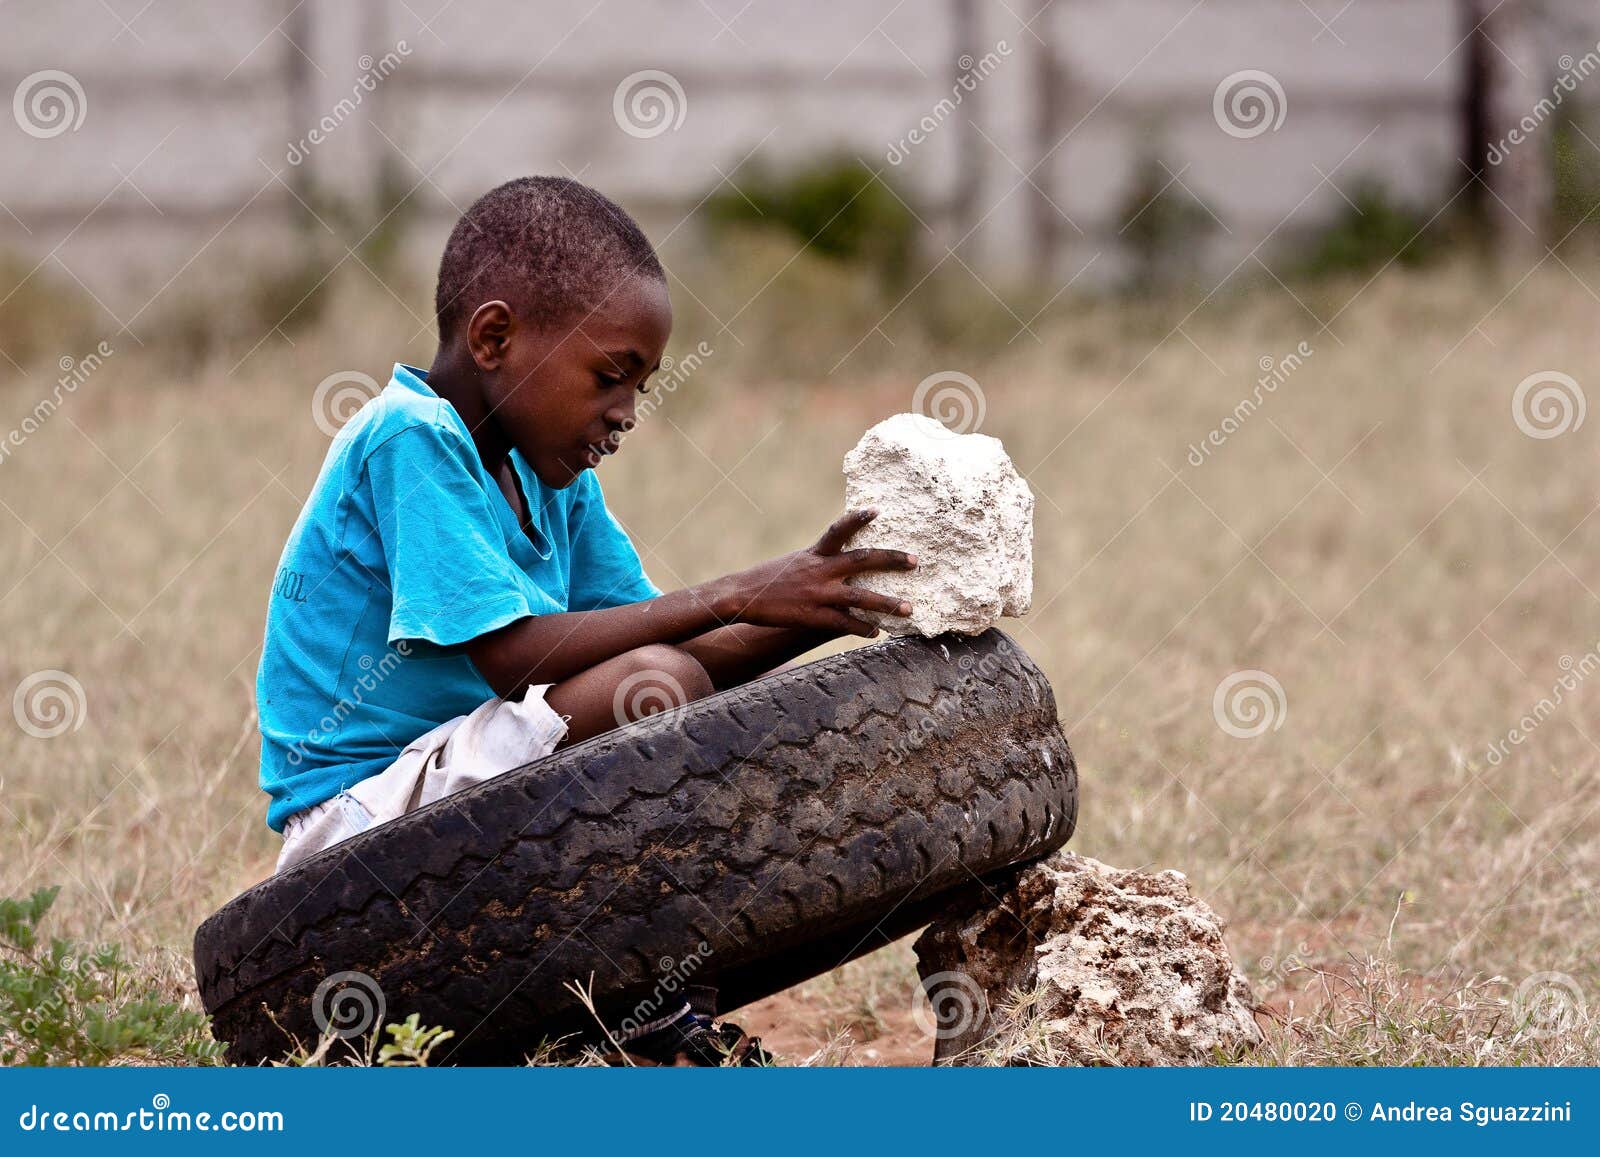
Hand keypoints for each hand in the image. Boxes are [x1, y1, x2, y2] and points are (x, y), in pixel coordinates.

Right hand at [713, 509, 916, 637]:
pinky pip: (843, 623)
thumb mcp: (796, 562)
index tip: (878, 509)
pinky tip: (876, 632)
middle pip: (861, 560)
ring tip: (908, 609)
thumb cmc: (769, 579)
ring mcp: (817, 594)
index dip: (858, 518)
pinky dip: (861, 628)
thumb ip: (821, 560)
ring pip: (859, 597)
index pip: (839, 530)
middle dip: (890, 560)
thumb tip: (843, 560)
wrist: (740, 596)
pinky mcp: (811, 616)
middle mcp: (819, 570)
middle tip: (915, 561)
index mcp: (814, 554)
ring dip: (886, 603)